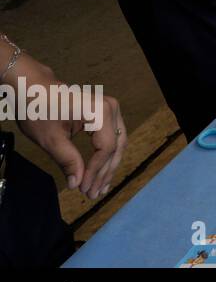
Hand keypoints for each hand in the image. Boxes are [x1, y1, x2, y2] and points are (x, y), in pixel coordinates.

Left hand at [17, 59, 126, 200]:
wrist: (33, 87)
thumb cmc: (38, 109)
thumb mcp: (51, 138)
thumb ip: (68, 160)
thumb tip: (77, 184)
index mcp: (99, 112)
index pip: (105, 148)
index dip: (96, 171)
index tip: (83, 189)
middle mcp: (111, 108)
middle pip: (115, 147)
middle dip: (104, 173)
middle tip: (93, 194)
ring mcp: (110, 109)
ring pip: (117, 144)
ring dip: (108, 167)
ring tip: (99, 188)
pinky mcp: (105, 113)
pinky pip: (111, 138)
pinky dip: (105, 156)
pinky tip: (100, 172)